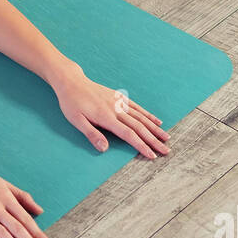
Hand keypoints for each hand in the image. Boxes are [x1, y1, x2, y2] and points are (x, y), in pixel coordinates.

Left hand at [54, 71, 170, 158]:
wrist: (72, 82)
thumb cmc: (71, 103)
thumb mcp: (76, 120)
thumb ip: (91, 134)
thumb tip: (104, 149)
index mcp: (106, 117)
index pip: (128, 134)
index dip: (141, 145)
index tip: (151, 155)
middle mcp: (116, 109)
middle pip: (139, 127)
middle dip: (153, 140)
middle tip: (166, 151)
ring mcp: (119, 102)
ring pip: (141, 117)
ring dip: (155, 129)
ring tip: (166, 138)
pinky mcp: (119, 97)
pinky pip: (137, 107)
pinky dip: (148, 115)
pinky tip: (157, 121)